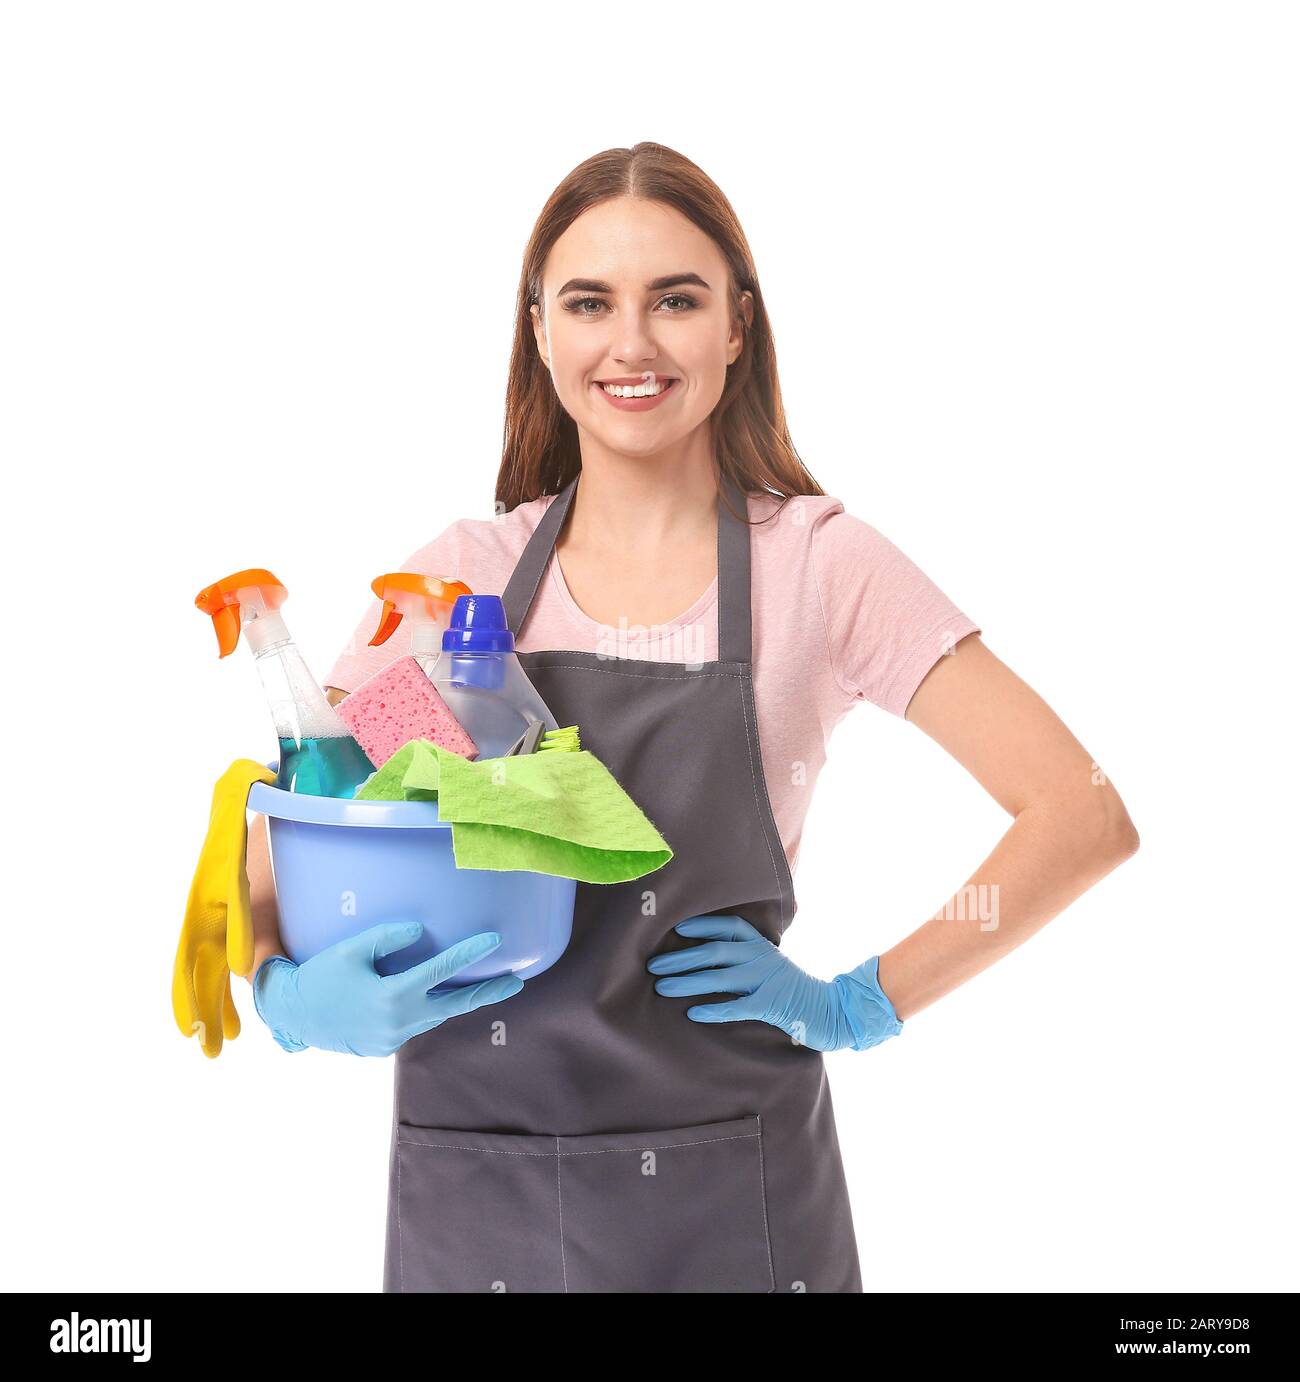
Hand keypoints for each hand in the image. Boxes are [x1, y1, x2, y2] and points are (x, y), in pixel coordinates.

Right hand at [253, 923, 523, 1056]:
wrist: (293, 1016)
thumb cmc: (320, 976)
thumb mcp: (351, 950)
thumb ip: (387, 937)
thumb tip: (421, 930)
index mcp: (392, 997)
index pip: (440, 971)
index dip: (469, 953)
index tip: (494, 940)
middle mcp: (398, 1023)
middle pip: (453, 1005)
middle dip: (487, 993)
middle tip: (517, 982)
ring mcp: (393, 1039)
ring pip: (435, 1016)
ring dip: (458, 1001)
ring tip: (484, 985)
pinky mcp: (385, 1047)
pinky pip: (414, 1023)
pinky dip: (425, 1009)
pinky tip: (428, 996)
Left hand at [647, 914, 902, 1052]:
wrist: (830, 1009)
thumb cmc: (791, 987)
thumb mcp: (770, 962)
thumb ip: (745, 955)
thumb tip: (706, 953)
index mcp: (760, 943)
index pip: (728, 927)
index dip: (701, 925)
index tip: (675, 928)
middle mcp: (761, 957)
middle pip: (714, 952)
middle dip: (681, 957)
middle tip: (653, 965)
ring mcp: (766, 980)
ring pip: (719, 978)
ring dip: (687, 982)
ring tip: (662, 988)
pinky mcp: (771, 1005)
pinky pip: (737, 1006)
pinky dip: (714, 1009)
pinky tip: (693, 1013)